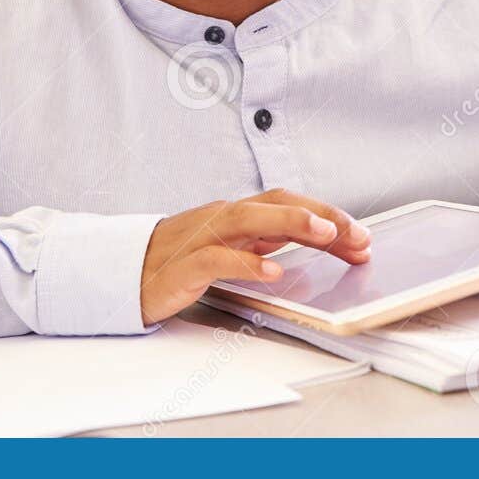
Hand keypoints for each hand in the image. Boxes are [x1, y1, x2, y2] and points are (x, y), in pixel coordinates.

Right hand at [140, 188, 370, 324]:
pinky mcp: (184, 265)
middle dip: (323, 217)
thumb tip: (306, 241)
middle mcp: (223, 218)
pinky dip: (248, 263)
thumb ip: (262, 243)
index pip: (289, 205)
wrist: (118, 272)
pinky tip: (274, 273)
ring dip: (293, 225)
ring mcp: (202, 238)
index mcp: (236, 216)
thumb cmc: (175, 261)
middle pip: (278, 205)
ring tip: (327, 236)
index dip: (327, 216)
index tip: (361, 237)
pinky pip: (219, 259)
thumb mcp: (228, 249)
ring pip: (251, 220)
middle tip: (359, 236)